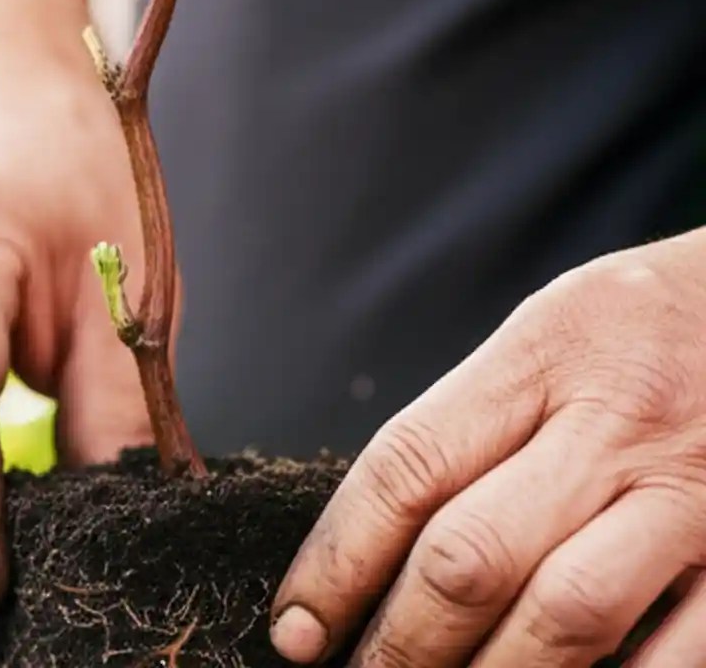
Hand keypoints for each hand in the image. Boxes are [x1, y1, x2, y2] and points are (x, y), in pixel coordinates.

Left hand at [270, 229, 705, 666]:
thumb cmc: (652, 326)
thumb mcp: (551, 335)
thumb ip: (475, 423)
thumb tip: (382, 542)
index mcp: (545, 355)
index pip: (408, 468)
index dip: (337, 560)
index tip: (296, 624)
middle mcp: (616, 423)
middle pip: (471, 553)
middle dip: (397, 638)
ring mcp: (695, 492)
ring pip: (564, 613)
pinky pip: (678, 651)